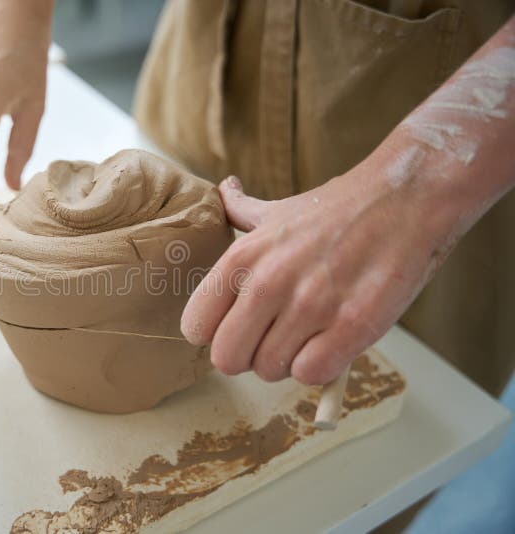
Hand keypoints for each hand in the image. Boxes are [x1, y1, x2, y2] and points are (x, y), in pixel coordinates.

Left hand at [180, 155, 448, 384]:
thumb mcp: (278, 209)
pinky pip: (311, 375)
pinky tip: (333, 343)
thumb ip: (241, 209)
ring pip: (270, 371)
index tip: (239, 329)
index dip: (216, 335)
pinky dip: (320, 368)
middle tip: (274, 340)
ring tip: (311, 333)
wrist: (406, 199)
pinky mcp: (352, 326)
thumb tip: (224, 188)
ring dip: (289, 361)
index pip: (195, 326)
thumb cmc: (340, 209)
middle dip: (247, 358)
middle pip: (227, 359)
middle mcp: (269, 281)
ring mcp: (310, 305)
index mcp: (242, 256)